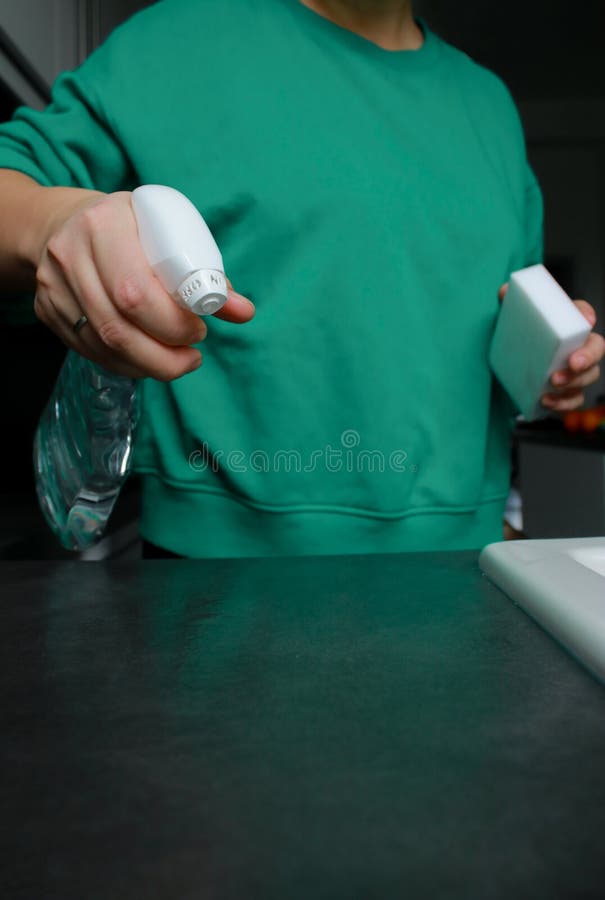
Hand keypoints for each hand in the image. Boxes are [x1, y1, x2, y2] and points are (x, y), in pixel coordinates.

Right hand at [33, 189, 254, 379]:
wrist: (66, 223)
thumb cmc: (132, 228)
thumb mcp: (169, 232)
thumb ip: (206, 272)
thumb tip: (243, 311)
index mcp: (103, 223)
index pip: (135, 291)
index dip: (171, 323)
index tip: (200, 330)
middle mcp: (70, 254)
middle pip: (118, 326)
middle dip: (164, 354)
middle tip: (193, 355)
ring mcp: (54, 286)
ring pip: (103, 346)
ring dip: (149, 365)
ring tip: (179, 362)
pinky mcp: (47, 310)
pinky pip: (90, 351)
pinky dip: (127, 364)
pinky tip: (150, 361)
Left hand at [498, 284, 604, 412]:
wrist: (506, 366)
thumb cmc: (517, 337)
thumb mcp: (509, 319)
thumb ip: (508, 302)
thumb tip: (504, 291)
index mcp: (565, 323)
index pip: (582, 313)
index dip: (586, 315)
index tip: (586, 321)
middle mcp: (577, 345)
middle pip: (596, 348)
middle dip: (588, 356)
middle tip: (572, 363)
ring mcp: (576, 371)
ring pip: (589, 376)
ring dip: (574, 381)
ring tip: (552, 383)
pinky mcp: (567, 392)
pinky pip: (575, 400)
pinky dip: (564, 403)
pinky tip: (547, 402)